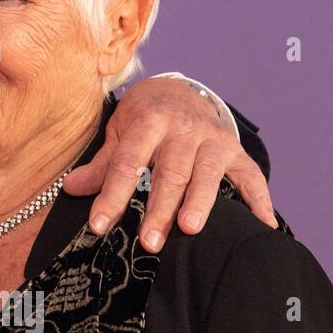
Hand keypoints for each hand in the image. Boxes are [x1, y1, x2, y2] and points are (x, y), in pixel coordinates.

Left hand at [64, 77, 275, 250]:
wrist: (179, 90)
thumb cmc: (143, 118)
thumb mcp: (118, 132)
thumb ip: (102, 164)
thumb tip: (71, 188)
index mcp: (148, 122)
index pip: (127, 163)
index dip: (112, 195)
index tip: (99, 225)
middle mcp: (183, 129)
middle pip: (170, 172)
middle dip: (159, 208)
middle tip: (149, 241)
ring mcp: (214, 139)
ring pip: (207, 174)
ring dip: (199, 202)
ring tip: (189, 228)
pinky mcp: (237, 152)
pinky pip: (251, 177)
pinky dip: (259, 202)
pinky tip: (261, 226)